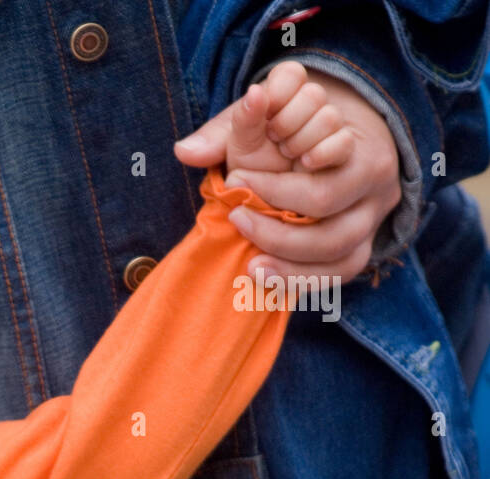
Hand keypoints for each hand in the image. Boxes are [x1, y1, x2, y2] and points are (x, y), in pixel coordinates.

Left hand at [176, 61, 401, 281]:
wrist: (334, 137)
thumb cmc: (294, 126)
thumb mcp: (266, 114)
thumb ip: (229, 127)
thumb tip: (184, 152)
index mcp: (360, 145)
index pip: (323, 175)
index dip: (276, 188)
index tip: (234, 183)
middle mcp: (378, 183)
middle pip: (331, 219)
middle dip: (278, 227)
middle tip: (236, 218)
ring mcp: (373, 218)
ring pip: (341, 254)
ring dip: (289, 262)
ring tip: (250, 263)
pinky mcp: (362, 245)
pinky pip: (339, 273)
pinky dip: (301, 279)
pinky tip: (264, 277)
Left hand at [224, 64, 347, 177]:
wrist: (275, 189)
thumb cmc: (250, 160)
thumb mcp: (231, 146)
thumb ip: (213, 142)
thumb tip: (185, 152)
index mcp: (284, 88)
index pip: (290, 72)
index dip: (275, 95)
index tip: (261, 119)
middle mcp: (314, 101)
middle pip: (314, 94)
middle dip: (285, 124)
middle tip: (274, 142)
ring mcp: (335, 124)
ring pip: (330, 117)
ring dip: (300, 143)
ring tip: (287, 157)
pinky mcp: (348, 150)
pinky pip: (344, 142)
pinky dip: (321, 154)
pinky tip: (305, 164)